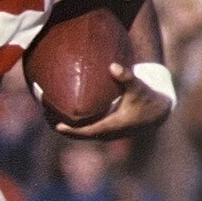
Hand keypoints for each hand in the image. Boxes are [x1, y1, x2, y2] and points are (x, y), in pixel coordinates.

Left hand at [56, 62, 172, 139]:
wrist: (157, 112)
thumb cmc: (146, 98)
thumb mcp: (138, 87)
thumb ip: (126, 76)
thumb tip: (113, 66)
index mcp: (112, 126)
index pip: (87, 132)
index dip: (71, 130)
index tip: (56, 125)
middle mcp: (107, 132)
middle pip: (78, 134)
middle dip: (61, 127)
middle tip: (44, 116)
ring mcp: (105, 133)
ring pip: (80, 133)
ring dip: (64, 127)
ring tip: (47, 115)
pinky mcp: (105, 129)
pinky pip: (84, 129)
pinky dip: (72, 124)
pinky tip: (61, 114)